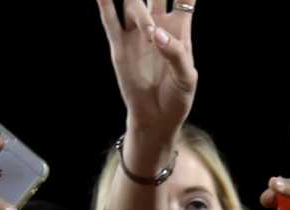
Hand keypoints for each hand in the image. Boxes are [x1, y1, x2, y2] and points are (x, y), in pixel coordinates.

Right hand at [99, 0, 198, 153]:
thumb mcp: (186, 79)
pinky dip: (104, 3)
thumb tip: (155, 35)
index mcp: (179, 30)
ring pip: (132, 3)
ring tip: (134, 2)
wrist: (157, 118)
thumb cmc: (177, 97)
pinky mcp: (119, 45)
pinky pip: (109, 19)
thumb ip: (175, 53)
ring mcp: (136, 34)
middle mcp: (156, 25)